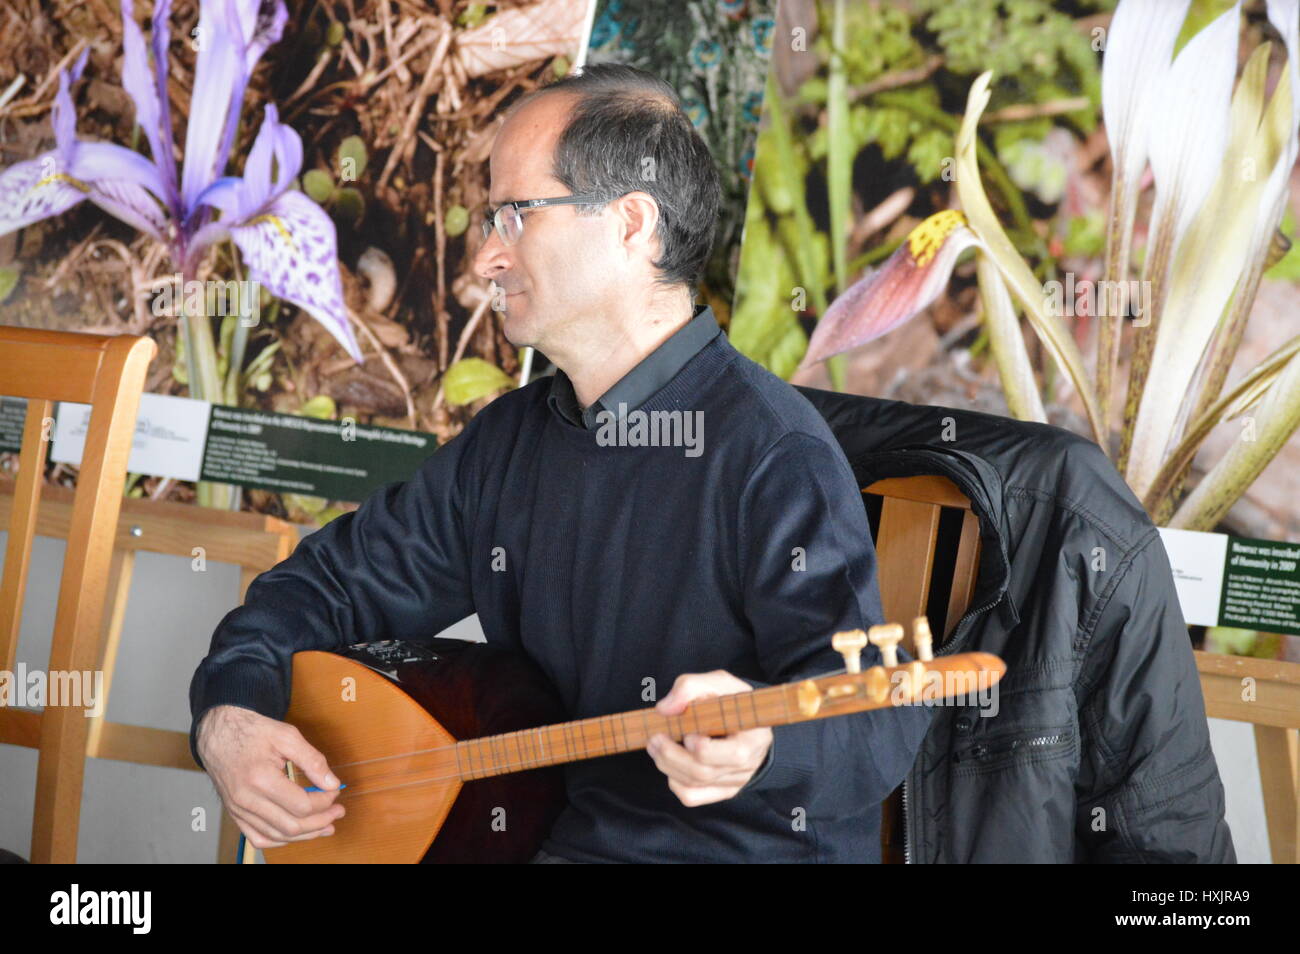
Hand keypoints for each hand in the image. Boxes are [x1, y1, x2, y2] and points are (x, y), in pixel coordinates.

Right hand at [196, 704, 344, 849]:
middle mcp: (247, 800)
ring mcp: (238, 810)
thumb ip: (312, 760)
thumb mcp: (287, 736)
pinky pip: (258, 838)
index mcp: (260, 779)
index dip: (325, 801)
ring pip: (277, 836)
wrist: (219, 733)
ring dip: (305, 835)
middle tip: (338, 811)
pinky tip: (297, 833)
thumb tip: (332, 783)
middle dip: (321, 821)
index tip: (335, 790)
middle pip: (291, 826)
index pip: (302, 805)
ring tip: (326, 826)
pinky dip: (281, 840)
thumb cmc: (252, 731)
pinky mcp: (235, 814)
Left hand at [648, 670, 772, 805]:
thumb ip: (690, 687)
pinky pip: (692, 796)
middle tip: (655, 738)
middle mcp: (748, 764)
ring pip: (694, 785)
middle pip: (704, 772)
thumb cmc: (731, 701)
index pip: (732, 754)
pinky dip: (674, 782)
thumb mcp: (718, 683)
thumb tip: (664, 708)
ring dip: (667, 765)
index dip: (702, 746)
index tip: (687, 730)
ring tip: (656, 745)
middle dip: (671, 756)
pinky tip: (671, 763)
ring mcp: (735, 781)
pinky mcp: (721, 790)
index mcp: (755, 738)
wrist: (746, 719)